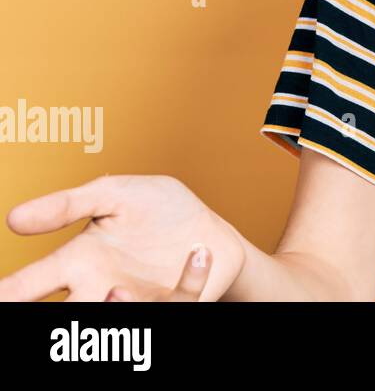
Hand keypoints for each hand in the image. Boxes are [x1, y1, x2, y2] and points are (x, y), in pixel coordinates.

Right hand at [0, 174, 245, 301]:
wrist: (211, 228)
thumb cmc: (159, 211)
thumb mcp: (116, 195)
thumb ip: (69, 204)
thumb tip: (13, 218)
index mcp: (78, 262)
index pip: (31, 282)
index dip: (11, 292)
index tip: (0, 296)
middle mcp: (100, 290)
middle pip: (63, 317)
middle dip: (49, 323)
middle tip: (46, 313)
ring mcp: (137, 302)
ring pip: (113, 319)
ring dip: (115, 308)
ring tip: (117, 289)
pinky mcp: (173, 305)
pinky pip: (175, 304)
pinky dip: (188, 282)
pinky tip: (198, 253)